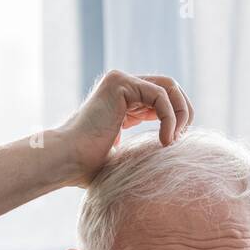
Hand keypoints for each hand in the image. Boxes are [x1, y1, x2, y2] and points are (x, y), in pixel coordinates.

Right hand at [53, 69, 193, 188]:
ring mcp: (120, 81)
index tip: (174, 144)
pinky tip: (165, 140)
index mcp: (123, 102)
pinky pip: (160, 95)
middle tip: (181, 140)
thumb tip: (168, 158)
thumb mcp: (124, 157)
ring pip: (168, 87)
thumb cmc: (87, 168)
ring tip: (173, 141)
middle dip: (183, 112)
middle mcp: (122, 86)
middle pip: (169, 87)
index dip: (176, 118)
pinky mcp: (120, 83)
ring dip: (180, 114)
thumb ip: (142, 149)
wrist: (66, 161)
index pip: (162, 97)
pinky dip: (169, 117)